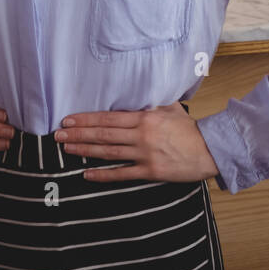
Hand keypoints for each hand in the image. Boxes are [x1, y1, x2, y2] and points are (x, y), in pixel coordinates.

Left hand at [54, 102, 219, 181]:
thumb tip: (136, 95)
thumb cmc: (190, 129)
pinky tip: (87, 174)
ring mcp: (145, 154)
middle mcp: (141, 134)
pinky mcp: (150, 171)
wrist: (210, 149)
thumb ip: (151, 103)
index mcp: (144, 117)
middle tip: (58, 134)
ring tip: (66, 149)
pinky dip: (103, 175)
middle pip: (103, 133)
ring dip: (85, 150)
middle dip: (79, 133)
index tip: (68, 120)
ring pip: (108, 152)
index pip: (108, 117)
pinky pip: (122, 174)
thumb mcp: (170, 108)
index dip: (86, 119)